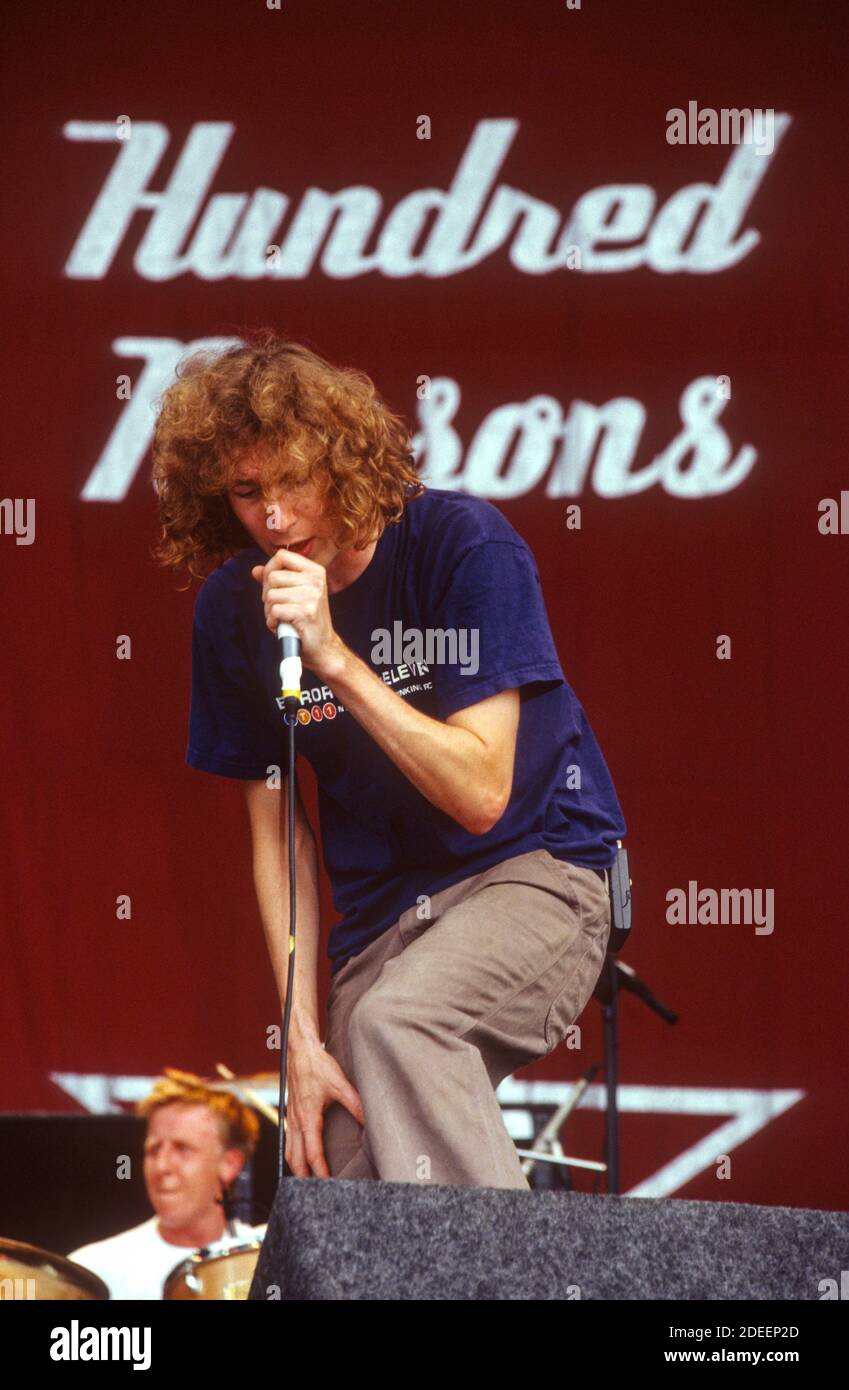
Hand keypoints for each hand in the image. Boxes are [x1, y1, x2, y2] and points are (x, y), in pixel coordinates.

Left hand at [251, 548, 343, 678]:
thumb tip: (256, 570)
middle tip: (278, 607)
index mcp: (315, 571)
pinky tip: (282, 626)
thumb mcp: (294, 594)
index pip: (282, 555)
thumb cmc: (306, 620)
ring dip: (269, 611)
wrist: (323, 646)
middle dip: (267, 595)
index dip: (270, 568)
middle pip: (272, 577)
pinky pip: (274, 611)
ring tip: (282, 618)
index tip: (272, 585)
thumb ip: (276, 580)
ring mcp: (312, 596)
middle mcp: (315, 580)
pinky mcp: (305, 612)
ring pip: (271, 595)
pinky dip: (272, 622)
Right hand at [284, 1039, 365, 1177]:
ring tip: (307, 1182)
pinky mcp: (290, 1113)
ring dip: (297, 1168)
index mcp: (308, 1117)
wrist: (300, 1050)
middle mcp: (296, 1121)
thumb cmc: (319, 1066)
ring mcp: (291, 1118)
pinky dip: (293, 1155)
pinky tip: (301, 1158)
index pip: (313, 1153)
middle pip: (296, 1159)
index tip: (328, 1185)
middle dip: (304, 1178)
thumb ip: (356, 1105)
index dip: (320, 1171)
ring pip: (289, 1152)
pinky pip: (289, 1141)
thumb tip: (371, 1121)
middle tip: (315, 1193)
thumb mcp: (341, 1085)